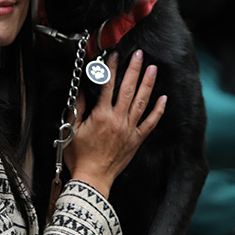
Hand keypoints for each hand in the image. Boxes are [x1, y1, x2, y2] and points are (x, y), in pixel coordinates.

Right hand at [65, 50, 165, 198]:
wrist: (92, 179)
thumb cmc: (79, 157)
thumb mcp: (71, 130)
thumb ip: (76, 109)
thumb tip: (80, 91)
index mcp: (101, 116)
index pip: (107, 86)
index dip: (111, 69)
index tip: (114, 56)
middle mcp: (118, 120)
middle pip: (128, 89)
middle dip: (134, 69)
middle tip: (139, 54)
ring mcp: (129, 130)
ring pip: (141, 102)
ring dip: (148, 84)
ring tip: (152, 69)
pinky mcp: (136, 140)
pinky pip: (150, 123)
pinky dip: (158, 111)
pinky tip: (163, 99)